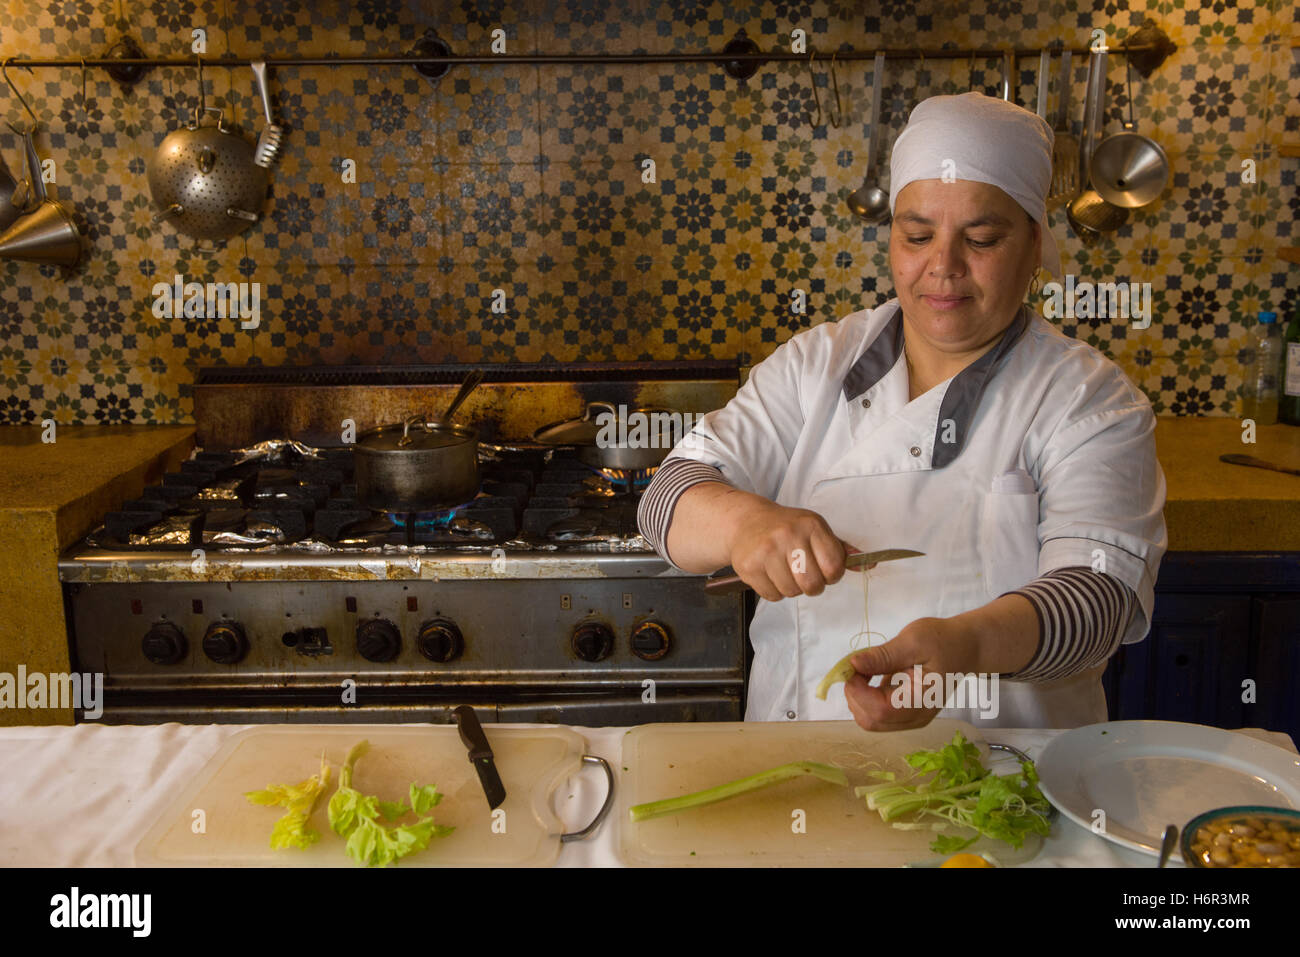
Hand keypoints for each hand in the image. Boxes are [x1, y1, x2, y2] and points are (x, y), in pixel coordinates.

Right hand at [726, 501, 857, 601]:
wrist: (747, 521)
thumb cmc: (787, 528)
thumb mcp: (816, 530)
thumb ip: (842, 550)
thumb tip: (870, 564)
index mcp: (811, 525)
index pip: (834, 567)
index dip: (832, 575)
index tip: (824, 570)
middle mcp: (789, 535)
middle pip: (813, 585)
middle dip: (812, 586)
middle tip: (804, 574)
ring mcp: (767, 551)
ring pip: (792, 592)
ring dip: (792, 588)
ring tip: (784, 570)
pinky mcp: (749, 566)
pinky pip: (772, 596)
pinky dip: (774, 591)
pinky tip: (770, 573)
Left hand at [842, 616, 979, 731]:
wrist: (964, 648)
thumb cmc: (943, 641)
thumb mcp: (914, 640)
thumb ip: (883, 656)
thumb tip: (853, 664)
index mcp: (922, 700)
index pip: (880, 711)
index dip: (858, 691)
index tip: (853, 666)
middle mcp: (916, 717)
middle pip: (871, 720)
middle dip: (855, 694)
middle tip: (857, 666)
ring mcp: (910, 718)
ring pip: (869, 720)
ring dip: (858, 696)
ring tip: (866, 668)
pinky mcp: (905, 714)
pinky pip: (876, 714)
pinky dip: (865, 696)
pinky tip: (872, 675)